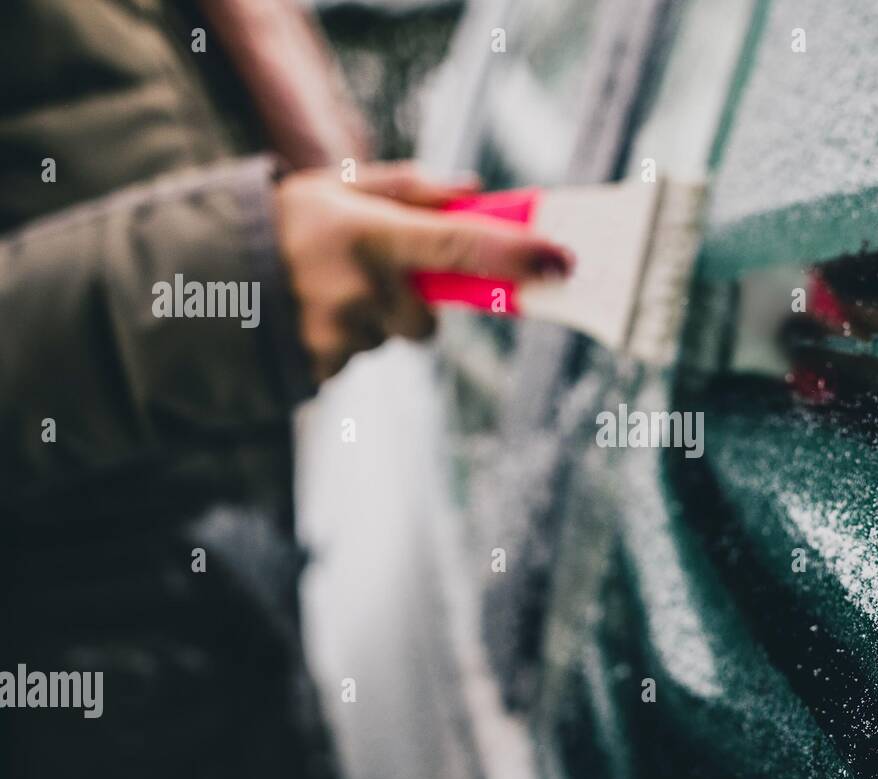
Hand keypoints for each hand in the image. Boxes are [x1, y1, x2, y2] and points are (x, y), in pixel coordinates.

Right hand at [273, 161, 573, 381]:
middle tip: (365, 276)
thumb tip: (473, 191)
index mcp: (368, 234)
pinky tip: (306, 318)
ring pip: (389, 340)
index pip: (461, 246)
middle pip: (427, 319)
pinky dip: (342, 342)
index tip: (562, 259)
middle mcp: (359, 290)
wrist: (192, 280)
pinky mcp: (321, 369)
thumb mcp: (334, 187)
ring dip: (371, 322)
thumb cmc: (277, 223)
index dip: (517, 255)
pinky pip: (356, 359)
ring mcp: (339, 336)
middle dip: (410, 303)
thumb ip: (408, 189)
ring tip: (321, 293)